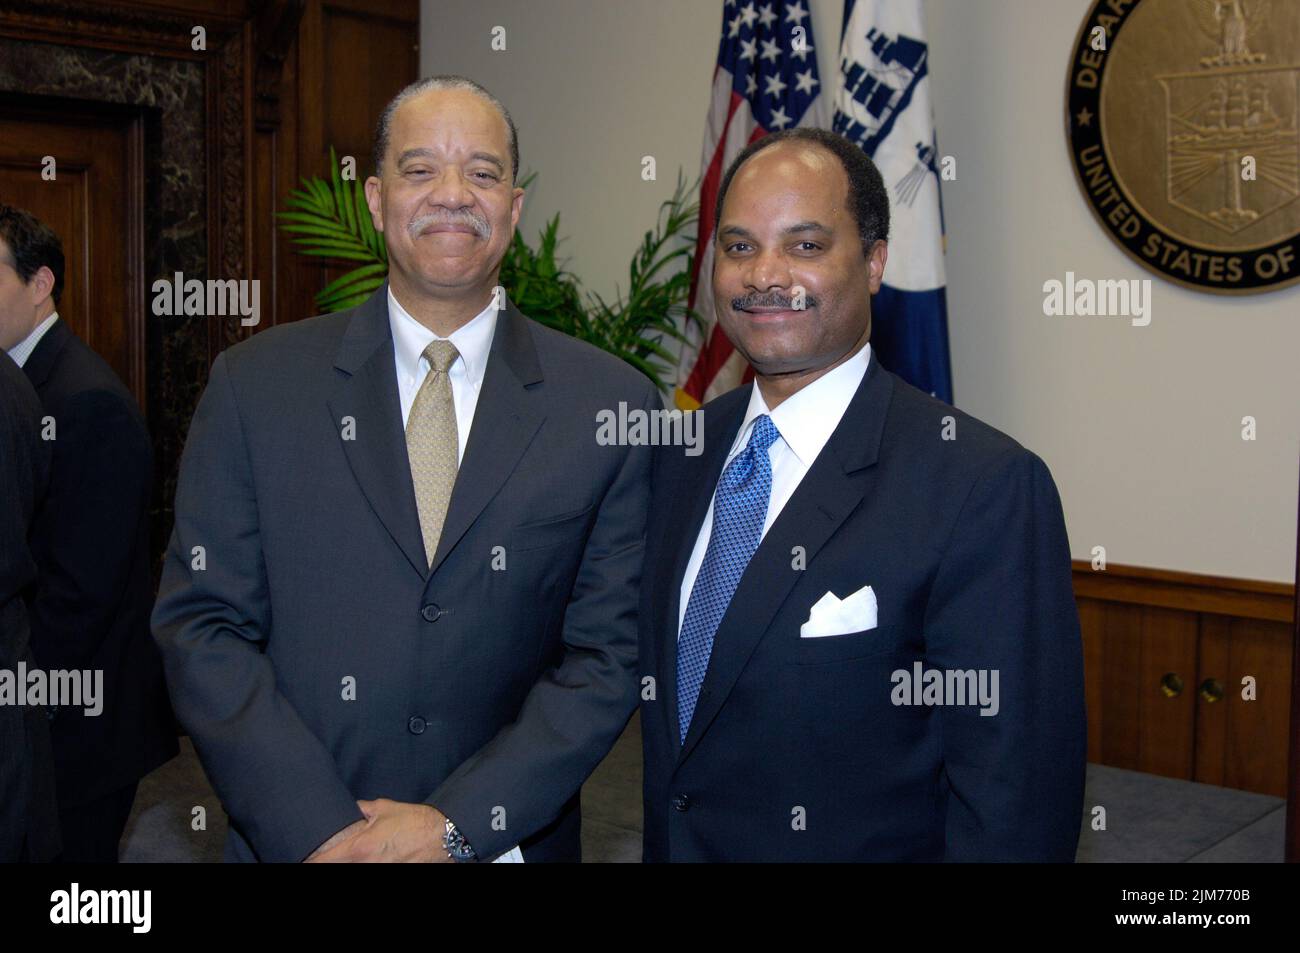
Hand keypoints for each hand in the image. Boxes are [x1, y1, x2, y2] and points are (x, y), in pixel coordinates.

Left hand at [306, 799, 451, 862]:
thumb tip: (352, 808)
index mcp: (360, 848)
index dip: (310, 861)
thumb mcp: (385, 808)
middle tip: (325, 857)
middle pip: (337, 869)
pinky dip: (366, 866)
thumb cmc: (415, 822)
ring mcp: (379, 873)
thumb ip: (363, 809)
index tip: (303, 859)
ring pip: (353, 872)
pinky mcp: (391, 875)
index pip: (323, 861)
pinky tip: (369, 859)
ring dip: (348, 865)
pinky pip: (371, 872)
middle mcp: (366, 866)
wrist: (443, 838)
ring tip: (351, 857)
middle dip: (330, 862)